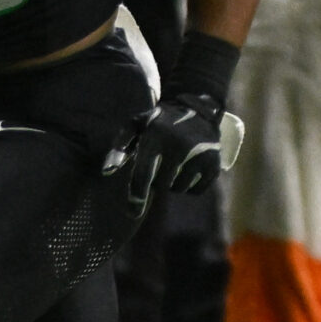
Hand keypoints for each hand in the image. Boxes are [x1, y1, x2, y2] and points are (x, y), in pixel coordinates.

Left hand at [126, 95, 232, 210]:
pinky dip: (188, 187)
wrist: (198, 110)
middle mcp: (179, 147)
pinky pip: (195, 190)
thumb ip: (118, 147)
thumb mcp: (135, 126)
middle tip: (158, 168)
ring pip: (177, 189)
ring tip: (172, 168)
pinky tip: (187, 171)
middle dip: (155, 182)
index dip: (136, 196)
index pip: (143, 175)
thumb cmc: (158, 123)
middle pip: (160, 185)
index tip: (132, 212)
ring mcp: (199, 156)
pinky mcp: (214, 164)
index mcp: (156, 138)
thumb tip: (106, 172)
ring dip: (171, 185)